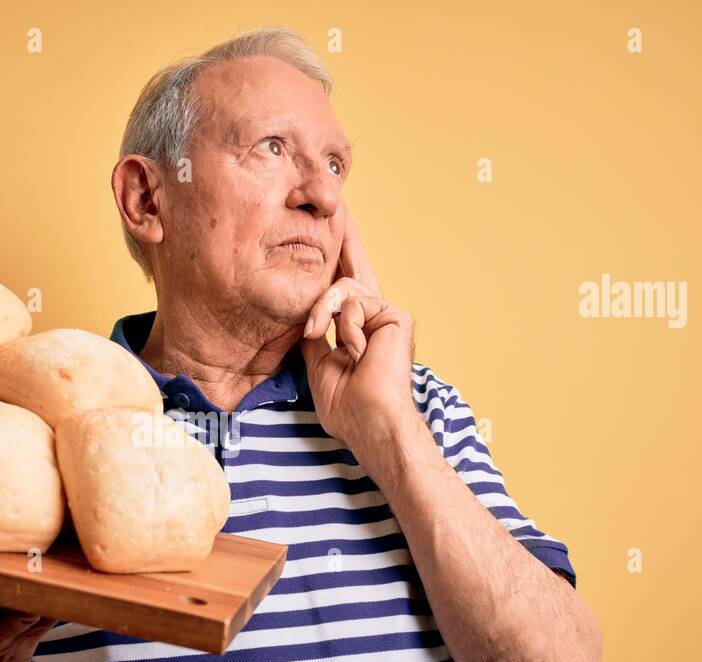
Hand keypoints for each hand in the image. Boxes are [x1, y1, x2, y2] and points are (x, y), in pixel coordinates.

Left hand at [301, 204, 417, 449]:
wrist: (371, 422)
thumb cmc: (348, 406)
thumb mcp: (318, 363)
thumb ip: (315, 332)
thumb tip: (305, 313)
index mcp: (358, 329)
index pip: (342, 286)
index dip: (336, 257)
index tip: (331, 227)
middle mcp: (376, 317)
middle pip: (353, 267)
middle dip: (345, 234)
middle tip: (338, 199)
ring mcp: (387, 315)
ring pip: (342, 289)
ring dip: (322, 312)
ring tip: (318, 336)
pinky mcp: (396, 315)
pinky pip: (354, 302)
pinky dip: (345, 328)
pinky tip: (355, 352)